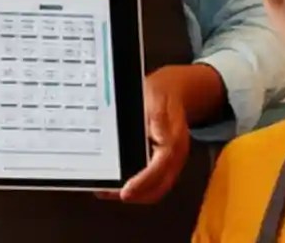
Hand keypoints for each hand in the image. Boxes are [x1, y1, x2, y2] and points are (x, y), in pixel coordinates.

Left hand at [101, 69, 191, 204]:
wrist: (176, 89)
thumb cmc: (159, 93)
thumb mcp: (148, 98)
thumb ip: (141, 119)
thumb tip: (128, 139)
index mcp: (173, 139)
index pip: (159, 167)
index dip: (142, 182)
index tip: (124, 192)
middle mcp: (176, 155)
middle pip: (159, 186)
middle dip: (134, 195)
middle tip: (107, 192)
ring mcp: (173, 160)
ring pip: (157, 188)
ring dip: (135, 194)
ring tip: (108, 190)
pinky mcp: (166, 162)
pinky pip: (155, 181)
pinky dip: (139, 187)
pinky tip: (119, 181)